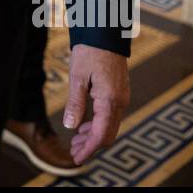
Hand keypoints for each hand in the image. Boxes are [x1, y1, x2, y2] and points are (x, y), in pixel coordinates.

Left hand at [63, 44, 129, 164]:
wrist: (105, 33)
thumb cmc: (90, 52)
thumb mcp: (78, 77)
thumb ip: (75, 103)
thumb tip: (71, 126)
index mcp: (110, 101)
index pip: (101, 135)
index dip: (89, 149)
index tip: (77, 158)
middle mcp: (120, 102)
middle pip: (108, 134)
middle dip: (91, 146)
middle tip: (73, 151)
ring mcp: (122, 98)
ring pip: (110, 126)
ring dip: (94, 136)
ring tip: (76, 141)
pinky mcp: (119, 93)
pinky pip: (111, 116)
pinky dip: (98, 125)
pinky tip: (85, 126)